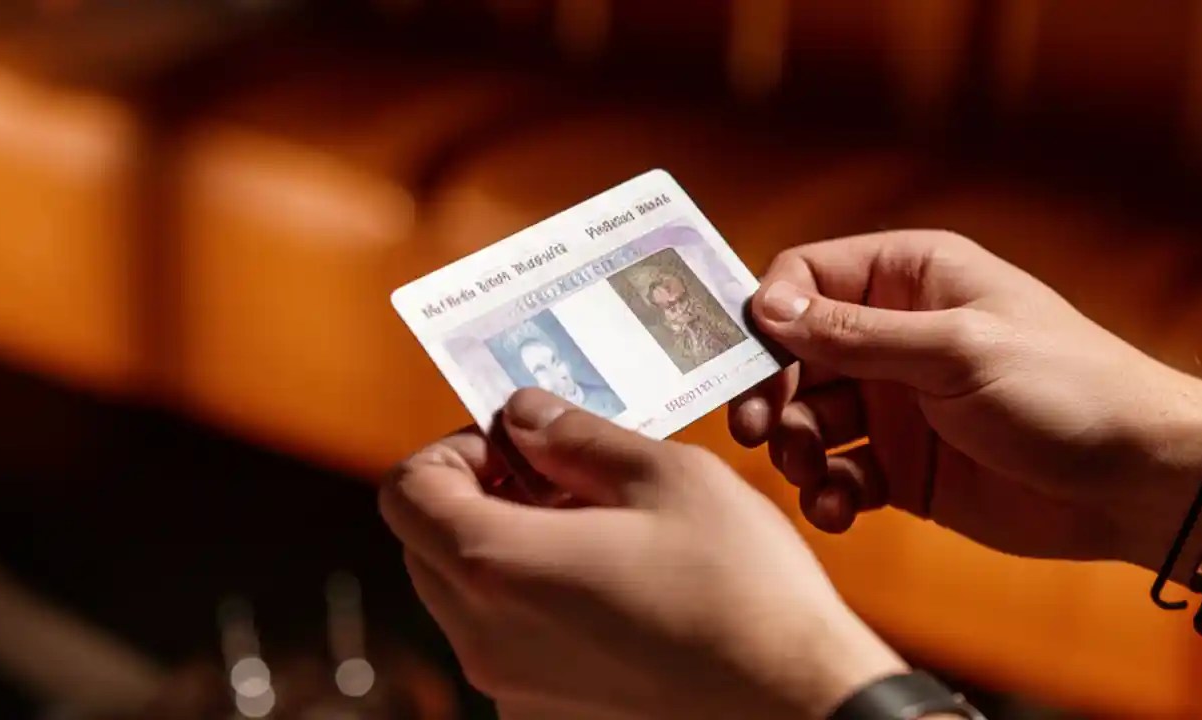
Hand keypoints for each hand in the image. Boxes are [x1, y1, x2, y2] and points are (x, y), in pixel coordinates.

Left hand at [381, 389, 904, 719]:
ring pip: (460, 594)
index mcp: (496, 566)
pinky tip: (605, 583)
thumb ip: (574, 436)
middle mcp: (481, 637)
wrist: (795, 704)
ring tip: (590, 526)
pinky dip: (528, 599)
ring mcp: (510, 686)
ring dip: (502, 545)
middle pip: (424, 543)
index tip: (515, 442)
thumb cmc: (740, 590)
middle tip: (554, 473)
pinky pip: (502, 640)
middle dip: (475, 493)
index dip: (452, 449)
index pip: (406, 491)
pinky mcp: (544, 713)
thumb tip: (523, 414)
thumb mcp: (664, 477)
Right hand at [730, 230, 1201, 575]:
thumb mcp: (955, 350)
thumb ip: (855, 335)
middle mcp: (894, 337)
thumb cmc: (1066, 389)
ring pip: (808, 418)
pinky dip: (828, 492)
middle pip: (794, 354)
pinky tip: (840, 508)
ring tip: (813, 473)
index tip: (747, 360)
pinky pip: (839, 474)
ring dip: (797, 447)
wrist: (1137, 482)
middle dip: (768, 392)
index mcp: (910, 280)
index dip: (769, 314)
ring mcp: (896, 404)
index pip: (807, 277)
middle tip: (754, 429)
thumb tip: (767, 309)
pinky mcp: (903, 466)